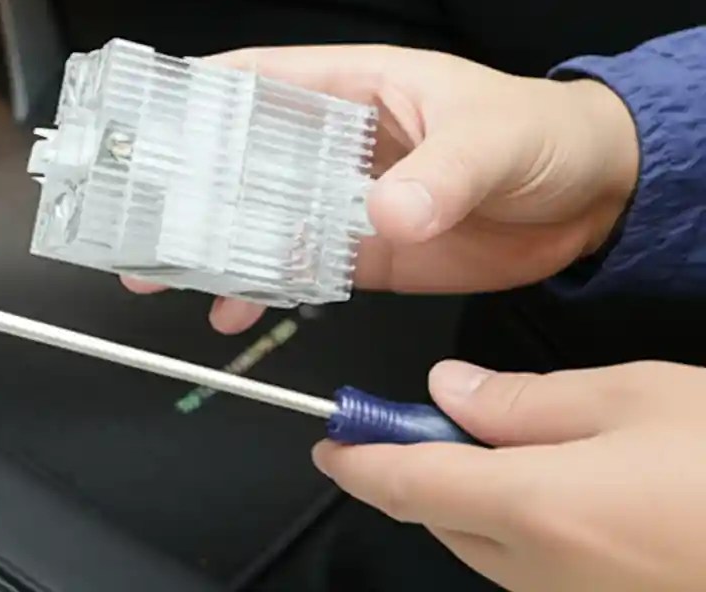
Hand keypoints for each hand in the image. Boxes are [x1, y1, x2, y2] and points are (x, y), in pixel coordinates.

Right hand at [120, 45, 639, 332]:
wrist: (593, 202)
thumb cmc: (545, 135)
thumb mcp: (495, 139)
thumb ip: (443, 174)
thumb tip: (386, 213)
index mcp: (356, 90)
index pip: (262, 78)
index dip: (201, 93)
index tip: (149, 120)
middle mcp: (336, 146)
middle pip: (242, 161)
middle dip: (187, 189)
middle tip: (137, 221)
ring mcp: (346, 203)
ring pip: (259, 222)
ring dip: (211, 249)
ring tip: (160, 277)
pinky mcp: (364, 254)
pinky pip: (301, 272)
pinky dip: (264, 292)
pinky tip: (234, 313)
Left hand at [313, 359, 705, 591]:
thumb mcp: (635, 397)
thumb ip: (526, 400)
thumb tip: (448, 390)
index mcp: (534, 509)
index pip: (408, 485)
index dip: (358, 461)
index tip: (327, 441)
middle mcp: (541, 573)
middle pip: (440, 519)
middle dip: (413, 472)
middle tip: (417, 422)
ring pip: (483, 548)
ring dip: (467, 500)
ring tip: (490, 447)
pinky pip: (534, 571)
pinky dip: (517, 528)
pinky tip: (554, 492)